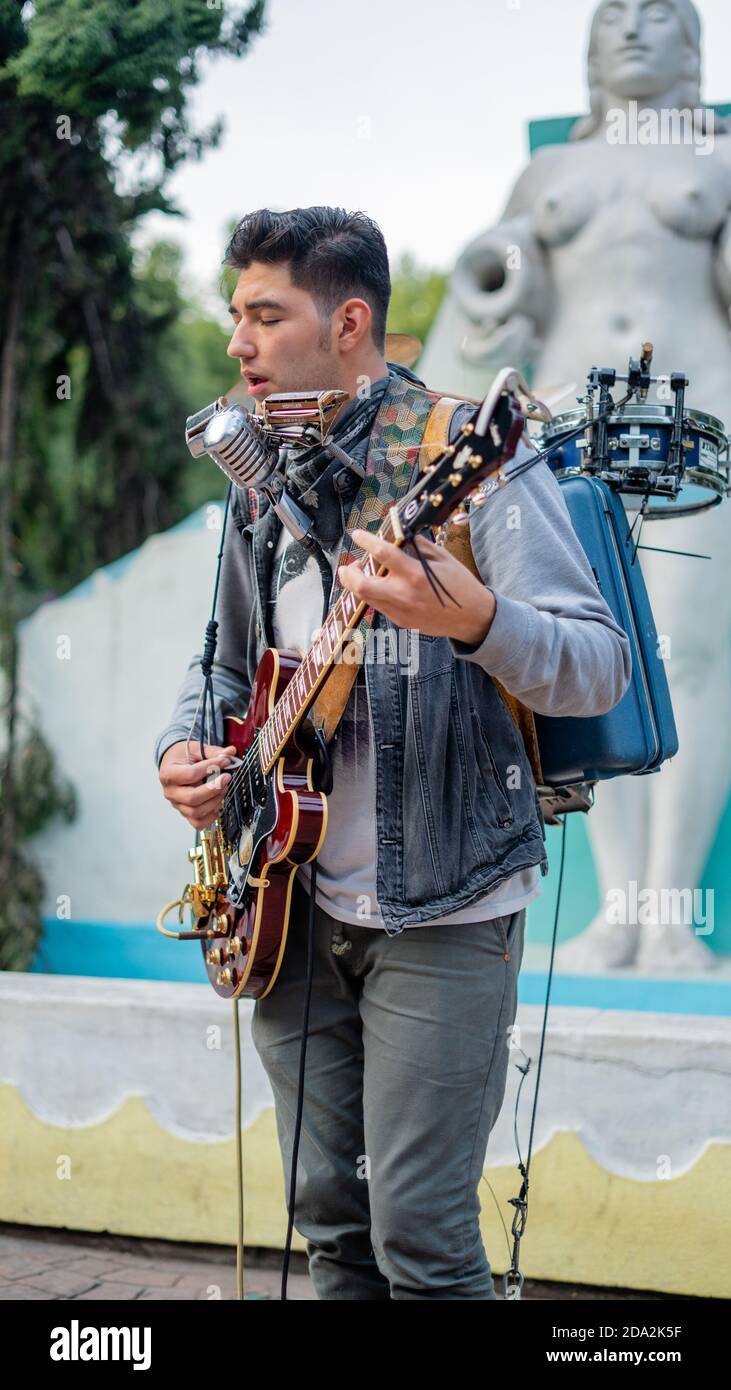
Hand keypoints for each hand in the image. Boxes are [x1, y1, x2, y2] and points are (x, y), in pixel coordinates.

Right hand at [159, 739, 236, 830]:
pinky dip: (211, 816)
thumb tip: (231, 753)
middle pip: (193, 798)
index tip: (225, 761)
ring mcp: (177, 804)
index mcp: (168, 774)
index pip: (191, 774)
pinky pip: (198, 823)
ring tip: (224, 788)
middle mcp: (171, 792)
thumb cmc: (182, 757)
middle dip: (214, 789)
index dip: (211, 768)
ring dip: (215, 801)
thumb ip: (213, 752)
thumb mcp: (196, 749)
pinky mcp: (185, 813)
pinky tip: (218, 803)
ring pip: (196, 812)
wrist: (174, 764)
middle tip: (226, 778)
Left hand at [338, 529, 496, 645]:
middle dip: (349, 574)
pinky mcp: (401, 622)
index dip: (366, 541)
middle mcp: (405, 595)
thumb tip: (400, 533)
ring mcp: (401, 611)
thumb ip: (418, 545)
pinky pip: (379, 606)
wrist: (472, 617)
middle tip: (349, 565)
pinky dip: (374, 594)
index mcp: (416, 575)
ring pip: (366, 599)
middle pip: (362, 586)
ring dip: (357, 585)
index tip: (357, 535)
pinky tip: (379, 586)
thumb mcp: (443, 557)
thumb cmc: (460, 585)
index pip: (382, 554)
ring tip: (361, 574)